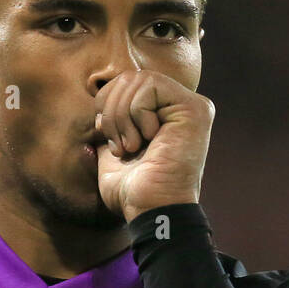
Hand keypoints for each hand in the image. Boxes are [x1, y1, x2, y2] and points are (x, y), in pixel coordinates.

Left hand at [94, 71, 214, 221]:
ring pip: (138, 80)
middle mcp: (180, 107)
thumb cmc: (134, 194)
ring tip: (131, 146)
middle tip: (118, 146)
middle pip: (129, 77)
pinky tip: (148, 140)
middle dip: (111, 110)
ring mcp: (191, 106)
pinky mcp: (195, 109)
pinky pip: (150, 86)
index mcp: (163, 115)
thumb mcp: (111, 163)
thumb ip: (106, 139)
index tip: (108, 139)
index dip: (105, 104)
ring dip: (122, 116)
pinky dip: (136, 114)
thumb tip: (93, 127)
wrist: (151, 210)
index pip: (126, 84)